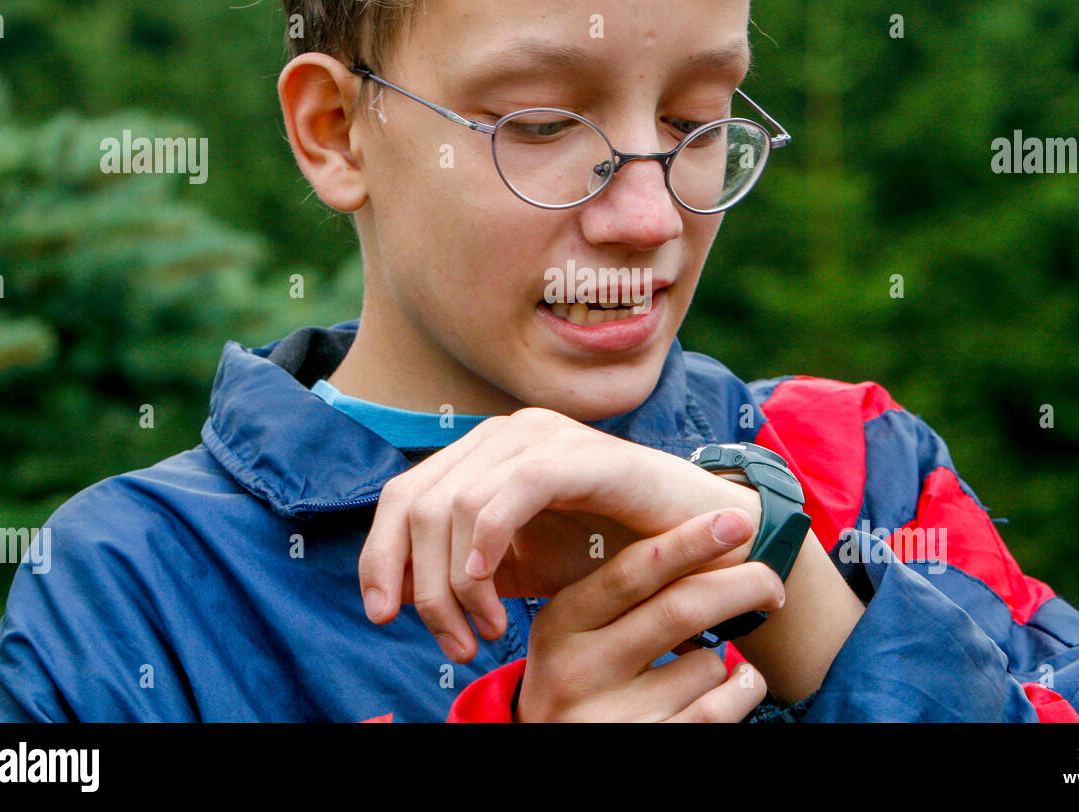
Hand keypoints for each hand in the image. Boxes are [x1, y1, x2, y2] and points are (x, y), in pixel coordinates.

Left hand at [358, 407, 760, 663]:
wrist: (699, 544)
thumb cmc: (610, 553)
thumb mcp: (519, 566)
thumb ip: (460, 569)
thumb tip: (395, 591)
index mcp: (483, 454)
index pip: (402, 496)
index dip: (380, 556)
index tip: (383, 616)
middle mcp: (505, 434)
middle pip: (418, 503)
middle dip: (421, 584)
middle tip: (452, 644)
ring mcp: (541, 436)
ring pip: (456, 505)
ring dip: (458, 584)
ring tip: (488, 633)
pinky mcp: (578, 455)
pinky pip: (511, 494)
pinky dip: (487, 542)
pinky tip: (489, 587)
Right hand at [516, 507, 783, 721]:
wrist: (546, 752)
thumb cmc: (579, 681)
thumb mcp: (575, 633)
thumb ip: (622, 594)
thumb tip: (711, 539)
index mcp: (561, 623)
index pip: (633, 571)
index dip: (691, 541)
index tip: (738, 520)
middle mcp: (577, 671)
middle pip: (681, 608)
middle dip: (741, 585)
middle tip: (773, 580)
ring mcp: (609, 718)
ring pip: (707, 662)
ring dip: (720, 658)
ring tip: (696, 667)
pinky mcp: (645, 746)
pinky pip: (721, 707)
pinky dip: (741, 689)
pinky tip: (734, 684)